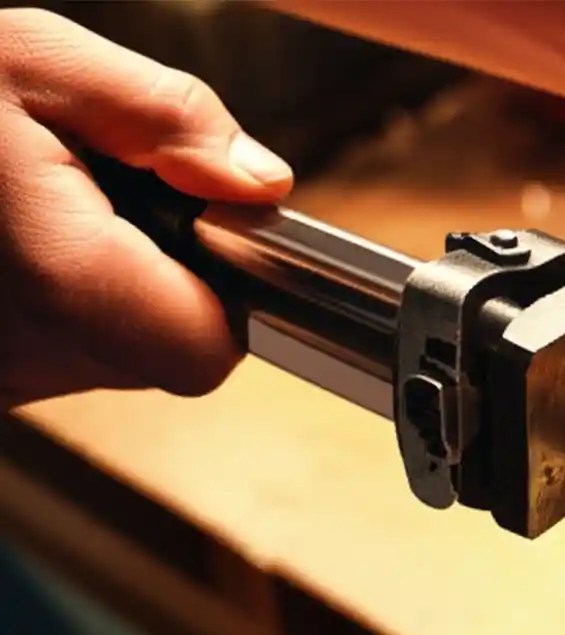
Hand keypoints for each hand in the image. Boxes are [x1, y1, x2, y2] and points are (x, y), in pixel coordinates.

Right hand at [0, 9, 292, 408]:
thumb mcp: (32, 63)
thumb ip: (165, 117)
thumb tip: (259, 183)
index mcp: (57, 284)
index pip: (208, 351)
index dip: (227, 288)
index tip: (198, 221)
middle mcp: (17, 359)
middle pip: (164, 353)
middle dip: (167, 273)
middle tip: (104, 189)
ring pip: (108, 354)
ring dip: (109, 284)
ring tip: (42, 205)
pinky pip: (50, 351)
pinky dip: (58, 299)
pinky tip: (10, 239)